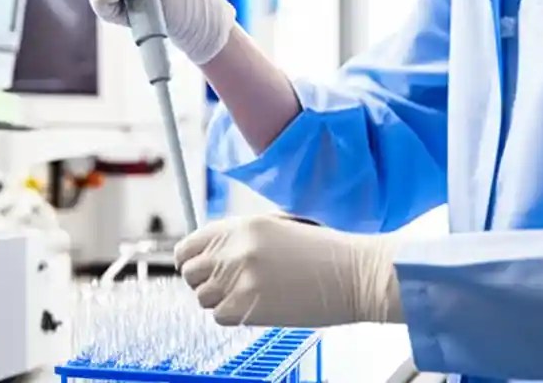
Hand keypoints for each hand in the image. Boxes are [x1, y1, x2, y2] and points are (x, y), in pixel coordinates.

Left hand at [172, 215, 403, 327]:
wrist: (354, 274)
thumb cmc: (323, 252)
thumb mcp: (276, 228)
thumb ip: (239, 239)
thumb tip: (210, 254)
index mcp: (240, 226)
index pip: (187, 247)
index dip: (190, 261)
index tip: (198, 270)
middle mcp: (235, 249)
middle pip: (190, 274)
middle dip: (204, 282)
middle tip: (227, 287)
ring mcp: (240, 277)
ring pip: (204, 298)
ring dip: (221, 301)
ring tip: (249, 296)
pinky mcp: (249, 305)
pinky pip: (220, 316)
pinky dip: (234, 316)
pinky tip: (257, 307)